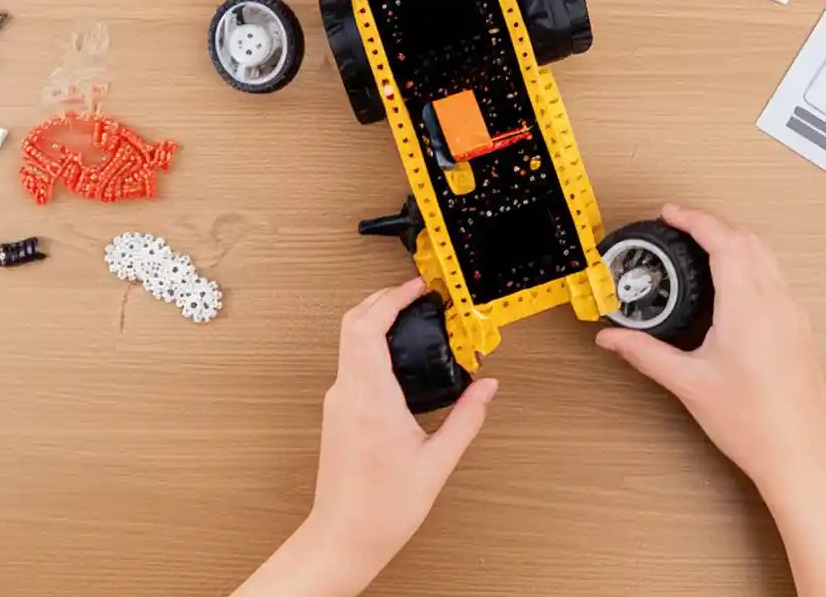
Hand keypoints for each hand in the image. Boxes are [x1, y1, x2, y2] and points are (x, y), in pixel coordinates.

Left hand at [232, 279, 497, 596]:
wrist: (344, 537)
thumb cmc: (382, 509)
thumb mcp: (438, 461)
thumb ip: (467, 417)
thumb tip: (488, 387)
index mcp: (370, 399)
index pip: (367, 326)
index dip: (391, 297)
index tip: (416, 288)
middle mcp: (347, 395)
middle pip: (353, 322)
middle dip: (383, 299)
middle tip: (417, 295)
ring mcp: (338, 402)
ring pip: (349, 341)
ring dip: (376, 321)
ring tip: (412, 321)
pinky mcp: (337, 412)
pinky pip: (352, 363)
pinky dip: (373, 346)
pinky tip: (399, 357)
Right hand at [597, 205, 825, 596]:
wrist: (802, 455)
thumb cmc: (755, 424)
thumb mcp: (689, 383)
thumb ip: (645, 353)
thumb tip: (613, 339)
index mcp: (749, 306)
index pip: (723, 240)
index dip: (694, 220)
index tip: (670, 214)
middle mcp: (776, 302)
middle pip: (747, 239)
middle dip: (712, 225)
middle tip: (679, 226)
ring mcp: (793, 314)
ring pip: (765, 256)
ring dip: (734, 241)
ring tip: (701, 249)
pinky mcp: (799, 329)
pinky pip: (775, 278)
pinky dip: (750, 264)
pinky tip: (731, 285)